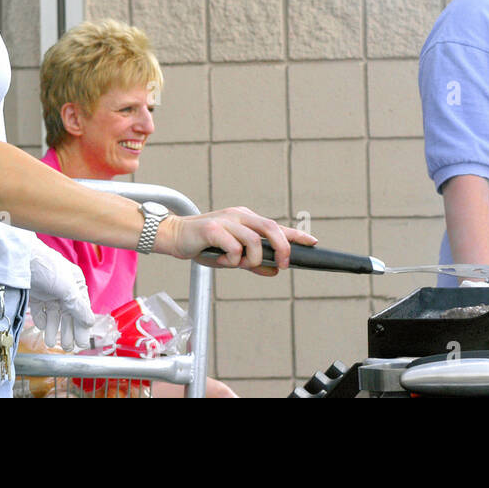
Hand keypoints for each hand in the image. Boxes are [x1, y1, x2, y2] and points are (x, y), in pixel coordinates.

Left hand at [28, 239, 116, 348]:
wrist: (20, 257)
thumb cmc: (46, 266)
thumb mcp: (67, 289)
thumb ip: (78, 308)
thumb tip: (90, 323)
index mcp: (76, 283)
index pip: (82, 309)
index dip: (81, 327)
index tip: (81, 344)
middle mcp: (64, 287)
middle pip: (68, 314)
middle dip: (67, 331)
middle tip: (66, 347)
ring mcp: (48, 290)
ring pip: (53, 314)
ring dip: (53, 328)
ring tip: (49, 342)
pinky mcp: (34, 293)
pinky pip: (40, 309)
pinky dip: (41, 318)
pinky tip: (41, 326)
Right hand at [156, 207, 316, 274]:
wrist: (174, 237)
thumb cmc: (205, 245)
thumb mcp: (232, 257)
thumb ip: (253, 263)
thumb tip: (275, 271)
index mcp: (247, 220)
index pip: (276, 226)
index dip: (296, 234)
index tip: (314, 242)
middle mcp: (240, 216)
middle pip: (271, 228)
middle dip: (282, 248)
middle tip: (283, 266)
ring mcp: (227, 220)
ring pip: (254, 241)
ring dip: (251, 259)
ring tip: (236, 264)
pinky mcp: (213, 228)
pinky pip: (234, 247)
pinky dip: (232, 260)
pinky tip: (221, 260)